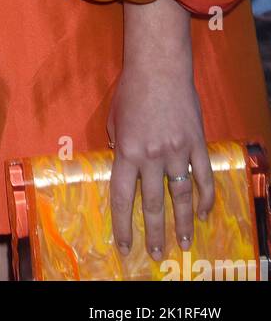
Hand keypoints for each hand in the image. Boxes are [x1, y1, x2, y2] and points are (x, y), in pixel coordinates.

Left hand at [107, 0, 214, 261]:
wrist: (159, 67)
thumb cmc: (131, 90)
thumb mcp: (113, 118)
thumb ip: (117, 144)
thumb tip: (121, 164)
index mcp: (126, 151)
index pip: (121, 196)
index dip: (122, 224)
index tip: (124, 245)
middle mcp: (151, 156)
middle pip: (151, 203)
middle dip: (152, 232)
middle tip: (155, 253)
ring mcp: (176, 151)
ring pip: (181, 196)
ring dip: (183, 223)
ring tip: (183, 243)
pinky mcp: (196, 144)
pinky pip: (203, 177)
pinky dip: (205, 197)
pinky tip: (205, 213)